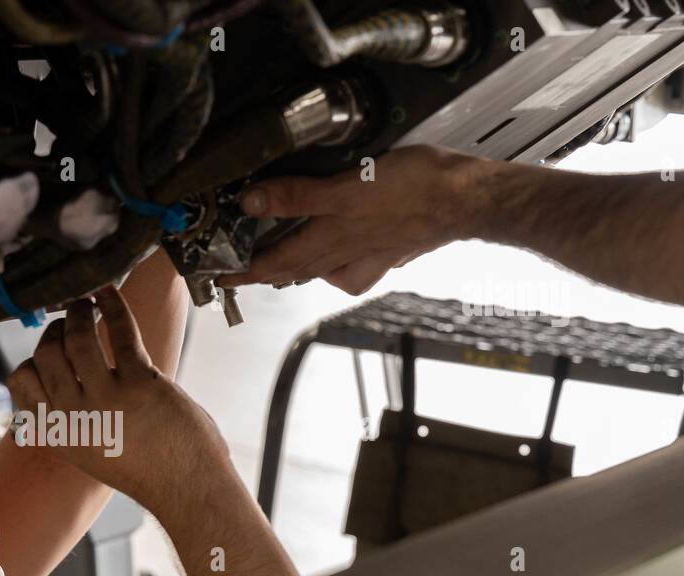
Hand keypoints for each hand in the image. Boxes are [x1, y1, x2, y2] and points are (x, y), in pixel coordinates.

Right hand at [5, 285, 228, 504]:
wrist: (185, 489)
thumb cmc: (144, 468)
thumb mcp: (89, 452)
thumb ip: (69, 420)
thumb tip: (55, 379)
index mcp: (58, 433)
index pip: (21, 382)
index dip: (33, 358)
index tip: (50, 348)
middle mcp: (75, 415)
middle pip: (46, 354)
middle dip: (55, 329)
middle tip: (70, 319)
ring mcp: (107, 398)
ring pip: (76, 338)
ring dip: (79, 312)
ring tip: (87, 304)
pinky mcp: (141, 382)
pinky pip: (119, 331)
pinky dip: (113, 306)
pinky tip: (109, 295)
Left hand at [221, 145, 494, 294]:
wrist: (466, 199)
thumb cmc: (412, 190)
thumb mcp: (345, 187)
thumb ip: (296, 197)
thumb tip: (252, 202)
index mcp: (327, 242)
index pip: (271, 265)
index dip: (242, 273)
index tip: (217, 281)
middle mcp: (342, 256)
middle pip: (292, 271)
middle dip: (263, 273)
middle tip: (239, 276)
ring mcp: (366, 257)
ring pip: (321, 269)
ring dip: (298, 269)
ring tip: (278, 267)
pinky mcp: (387, 251)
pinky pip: (352, 266)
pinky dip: (339, 265)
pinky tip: (339, 258)